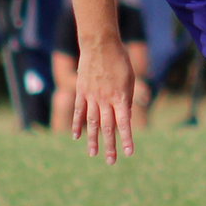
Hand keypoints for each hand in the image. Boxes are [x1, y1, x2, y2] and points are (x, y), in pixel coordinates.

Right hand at [72, 38, 135, 164]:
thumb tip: (125, 118)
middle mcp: (105, 99)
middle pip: (108, 127)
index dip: (127, 139)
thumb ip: (127, 99)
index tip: (129, 153)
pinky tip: (76, 136)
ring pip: (92, 122)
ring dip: (93, 139)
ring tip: (94, 154)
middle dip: (110, 146)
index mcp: (120, 96)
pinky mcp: (81, 91)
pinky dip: (77, 124)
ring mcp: (91, 96)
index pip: (124, 123)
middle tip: (111, 162)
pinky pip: (79, 111)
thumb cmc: (120, 60)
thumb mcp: (130, 79)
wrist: (100, 44)